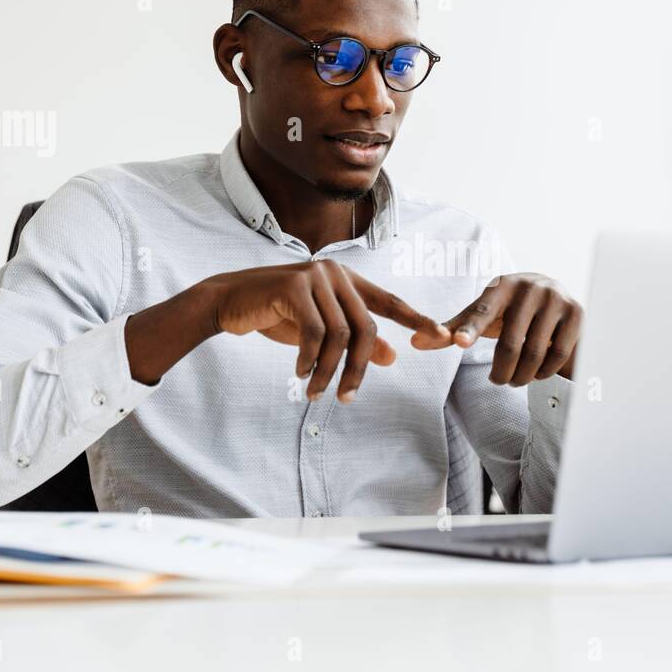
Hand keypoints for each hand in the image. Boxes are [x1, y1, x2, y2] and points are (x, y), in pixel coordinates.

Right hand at [204, 261, 449, 402]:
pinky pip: (314, 332)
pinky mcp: (293, 286)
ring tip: (315, 392)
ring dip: (329, 371)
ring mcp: (315, 276)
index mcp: (347, 280)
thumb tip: (391, 357)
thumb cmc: (276, 315)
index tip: (442, 336)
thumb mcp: (320, 332)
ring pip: (339, 334)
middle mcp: (335, 273)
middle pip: (365, 327)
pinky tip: (299, 374)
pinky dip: (309, 359)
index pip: (389, 301)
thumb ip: (353, 340)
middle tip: (347, 398)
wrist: (229, 302)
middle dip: (358, 368)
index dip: (416, 319)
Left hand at [415, 273, 581, 384]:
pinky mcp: (576, 312)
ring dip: (522, 376)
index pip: (482, 313)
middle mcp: (529, 287)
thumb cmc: (510, 311)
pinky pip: (558, 354)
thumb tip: (415, 342)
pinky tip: (538, 373)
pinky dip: (545, 372)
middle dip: (501, 372)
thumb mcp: (482, 316)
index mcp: (501, 285)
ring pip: (534, 353)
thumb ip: (452, 329)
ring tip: (515, 380)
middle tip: (498, 381)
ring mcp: (555, 298)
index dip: (469, 330)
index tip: (458, 344)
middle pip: (510, 344)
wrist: (555, 300)